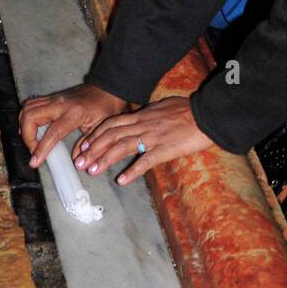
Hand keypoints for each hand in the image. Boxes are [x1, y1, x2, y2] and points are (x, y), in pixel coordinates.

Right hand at [19, 85, 127, 166]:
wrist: (107, 89)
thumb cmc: (105, 108)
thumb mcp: (99, 130)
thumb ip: (86, 146)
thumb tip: (76, 162)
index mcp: (74, 113)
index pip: (53, 132)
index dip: (41, 148)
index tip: (35, 161)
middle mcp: (60, 104)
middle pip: (31, 116)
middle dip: (26, 136)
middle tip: (33, 150)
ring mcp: (54, 99)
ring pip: (27, 108)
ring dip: (24, 126)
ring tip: (31, 141)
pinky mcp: (50, 97)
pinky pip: (30, 104)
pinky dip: (26, 117)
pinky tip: (31, 128)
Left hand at [71, 95, 213, 185]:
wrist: (205, 115)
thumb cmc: (187, 110)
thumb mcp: (162, 107)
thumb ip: (148, 114)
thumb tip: (138, 118)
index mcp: (141, 115)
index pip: (111, 124)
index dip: (95, 135)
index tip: (84, 147)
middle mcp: (142, 124)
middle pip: (111, 135)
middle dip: (93, 149)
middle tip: (80, 163)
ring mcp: (153, 137)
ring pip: (123, 147)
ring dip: (105, 159)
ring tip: (92, 171)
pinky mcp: (165, 149)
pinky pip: (145, 161)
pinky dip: (132, 171)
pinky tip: (122, 180)